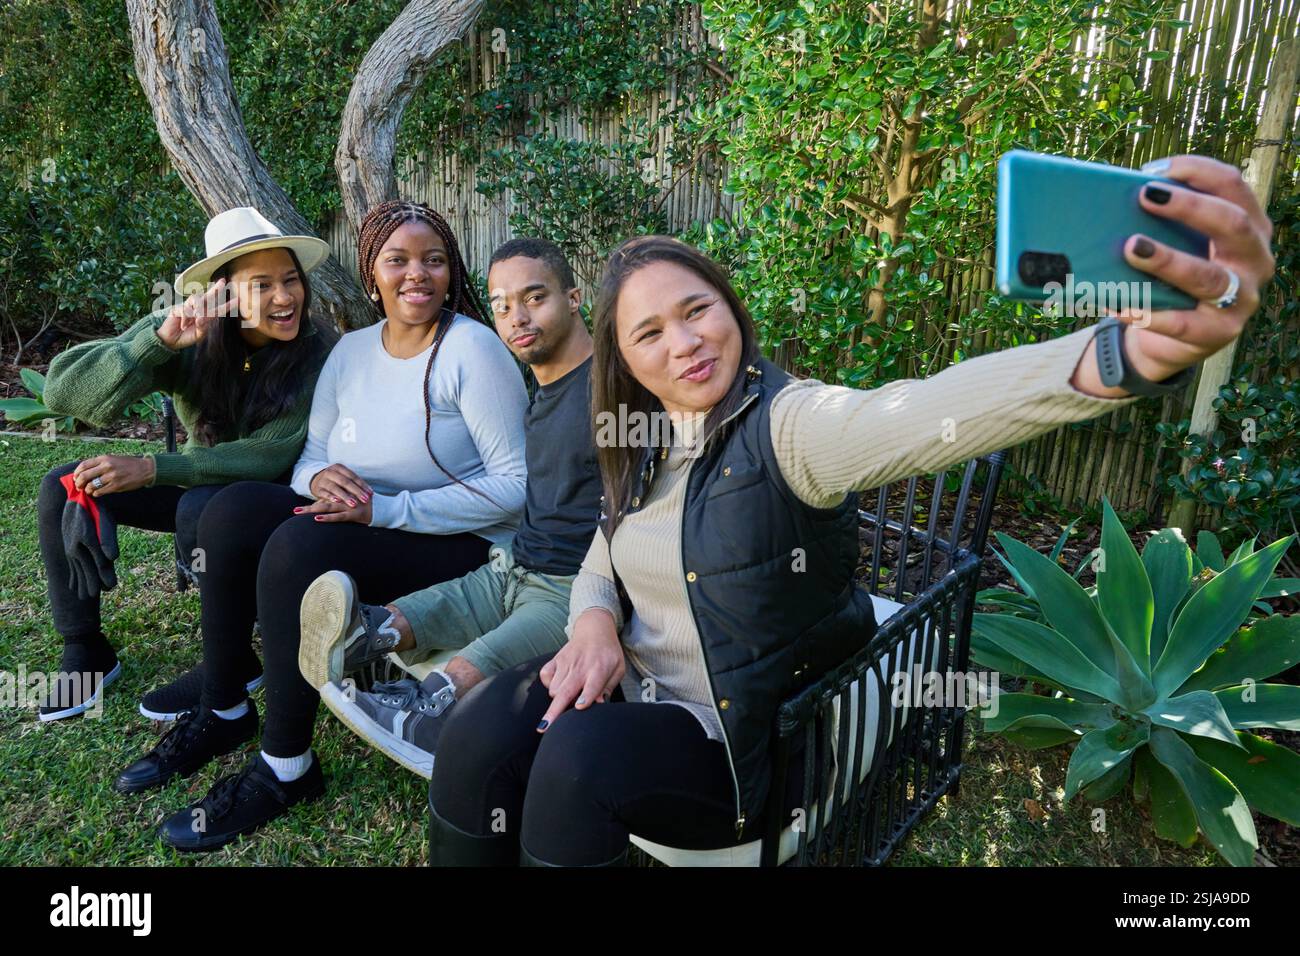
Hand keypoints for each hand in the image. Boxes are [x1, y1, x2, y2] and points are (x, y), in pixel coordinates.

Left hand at [72, 455, 155, 496]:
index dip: (76, 472)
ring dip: (87, 490)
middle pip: (84, 476)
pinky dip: (96, 493)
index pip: (84, 465)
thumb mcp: (113, 459)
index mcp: (104, 458)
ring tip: (89, 490)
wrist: (145, 469)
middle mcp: (107, 466)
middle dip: (78, 483)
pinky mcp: (116, 486)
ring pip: (91, 485)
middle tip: (78, 486)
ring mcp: (111, 477)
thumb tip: (85, 472)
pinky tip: (97, 493)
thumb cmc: (129, 464)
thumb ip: (100, 464)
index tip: (75, 477)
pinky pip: (100, 492)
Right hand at [157, 277, 238, 349]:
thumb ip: (203, 326)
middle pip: (208, 296)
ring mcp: (188, 307)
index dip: (228, 305)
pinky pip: (185, 309)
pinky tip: (183, 326)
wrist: (171, 341)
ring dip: (198, 309)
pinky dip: (185, 318)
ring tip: (196, 320)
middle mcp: (198, 309)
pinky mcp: (178, 308)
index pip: (218, 309)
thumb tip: (201, 317)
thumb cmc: (187, 337)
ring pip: (197, 299)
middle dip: (215, 289)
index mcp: (206, 316)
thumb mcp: (199, 334)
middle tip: (222, 281)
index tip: (238, 300)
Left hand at [293, 496, 372, 523]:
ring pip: (327, 507)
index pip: (323, 501)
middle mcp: (343, 500)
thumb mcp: (351, 506)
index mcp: (341, 497)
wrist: (382, 509)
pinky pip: (338, 516)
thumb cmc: (365, 509)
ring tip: (300, 513)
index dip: (311, 505)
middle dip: (308, 508)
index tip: (298, 510)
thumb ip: (339, 507)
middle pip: (322, 503)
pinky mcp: (353, 514)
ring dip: (312, 510)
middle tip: (295, 512)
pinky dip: (327, 517)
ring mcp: (348, 506)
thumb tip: (325, 511)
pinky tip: (317, 518)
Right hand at [309, 463, 373, 507]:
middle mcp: (330, 472)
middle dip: (356, 491)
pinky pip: (324, 493)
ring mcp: (323, 480)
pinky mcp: (317, 489)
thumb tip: (370, 493)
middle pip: (345, 482)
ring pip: (335, 488)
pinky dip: (331, 497)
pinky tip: (337, 502)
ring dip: (345, 496)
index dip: (362, 485)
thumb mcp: (343, 478)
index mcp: (339, 467)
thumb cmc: (335, 481)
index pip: (352, 476)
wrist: (316, 481)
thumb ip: (355, 484)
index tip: (370, 494)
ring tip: (354, 504)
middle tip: (366, 500)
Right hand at [537, 608, 624, 730]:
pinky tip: (559, 687)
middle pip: (565, 691)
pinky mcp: (555, 660)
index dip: (586, 697)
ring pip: (554, 689)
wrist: (595, 630)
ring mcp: (565, 663)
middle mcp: (580, 667)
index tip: (580, 706)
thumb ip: (608, 687)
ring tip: (567, 700)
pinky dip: (549, 685)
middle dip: (554, 711)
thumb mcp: (618, 669)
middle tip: (545, 728)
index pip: (592, 685)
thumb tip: (599, 704)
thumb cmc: (608, 653)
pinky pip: (545, 676)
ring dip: (557, 700)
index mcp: (599, 669)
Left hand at [1115, 155, 1274, 380]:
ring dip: (1167, 260)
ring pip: (1207, 276)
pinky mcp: (1218, 333)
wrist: (1170, 340)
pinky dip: (1146, 313)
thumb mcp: (1178, 246)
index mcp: (1249, 226)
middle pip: (1231, 224)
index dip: (1197, 171)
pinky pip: (1180, 323)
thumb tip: (1112, 198)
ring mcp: (1241, 298)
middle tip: (1144, 196)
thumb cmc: (1172, 280)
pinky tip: (1119, 305)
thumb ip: (1164, 223)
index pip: (1233, 185)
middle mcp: (1255, 259)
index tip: (1153, 169)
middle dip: (1188, 207)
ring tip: (1132, 248)